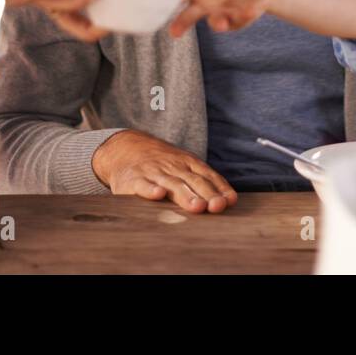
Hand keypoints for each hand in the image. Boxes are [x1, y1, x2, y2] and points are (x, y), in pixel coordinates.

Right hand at [91, 130, 237, 213]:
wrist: (125, 147)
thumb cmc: (161, 164)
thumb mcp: (183, 166)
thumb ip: (204, 181)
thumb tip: (230, 200)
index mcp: (187, 163)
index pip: (207, 176)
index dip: (219, 188)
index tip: (229, 201)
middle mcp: (173, 167)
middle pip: (193, 181)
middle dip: (207, 194)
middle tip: (217, 206)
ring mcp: (154, 172)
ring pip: (172, 184)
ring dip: (186, 195)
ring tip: (197, 206)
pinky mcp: (134, 179)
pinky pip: (143, 185)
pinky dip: (150, 189)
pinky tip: (158, 194)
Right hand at [168, 0, 268, 37]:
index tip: (163, 3)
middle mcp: (204, 4)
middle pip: (187, 16)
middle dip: (180, 25)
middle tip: (174, 32)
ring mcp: (218, 15)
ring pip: (213, 23)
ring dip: (218, 23)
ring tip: (223, 24)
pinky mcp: (232, 23)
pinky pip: (233, 24)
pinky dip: (242, 17)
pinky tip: (250, 9)